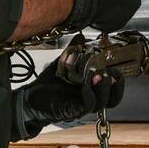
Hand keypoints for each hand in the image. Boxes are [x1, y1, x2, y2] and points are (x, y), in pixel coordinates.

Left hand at [11, 58, 125, 140]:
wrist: (30, 99)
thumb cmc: (47, 86)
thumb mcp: (62, 65)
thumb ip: (73, 52)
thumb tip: (81, 36)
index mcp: (91, 89)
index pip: (112, 90)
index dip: (118, 81)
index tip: (115, 69)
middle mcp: (89, 99)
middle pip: (112, 99)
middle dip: (115, 86)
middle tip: (111, 73)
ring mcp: (81, 106)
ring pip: (102, 103)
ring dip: (103, 88)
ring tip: (99, 75)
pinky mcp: (72, 110)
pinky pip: (87, 106)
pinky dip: (89, 95)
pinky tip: (85, 85)